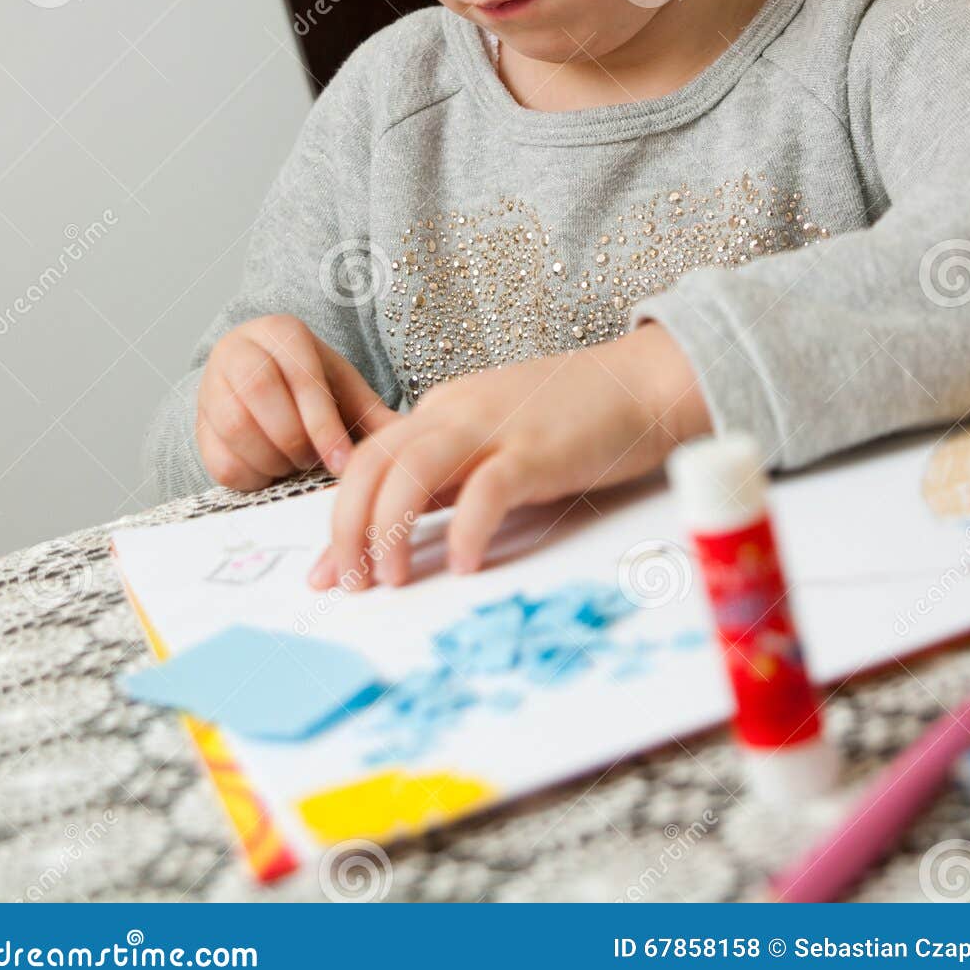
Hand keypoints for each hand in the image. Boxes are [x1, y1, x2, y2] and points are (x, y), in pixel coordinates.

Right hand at [195, 314, 394, 490]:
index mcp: (282, 331)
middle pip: (261, 399)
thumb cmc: (309, 386)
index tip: (342, 462)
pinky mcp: (197, 424)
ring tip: (292, 462)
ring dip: (272, 459)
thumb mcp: (343, 389)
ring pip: (235, 429)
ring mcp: (210, 385)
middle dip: (294, 441)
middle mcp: (238, 349)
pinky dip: (251, 475)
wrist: (258, 380)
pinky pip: (219, 459)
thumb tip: (410, 447)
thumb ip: (374, 415)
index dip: (324, 426)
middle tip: (312, 459)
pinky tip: (270, 469)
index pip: (302, 379)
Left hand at [307, 320, 709, 591]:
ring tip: (394, 579)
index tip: (327, 573)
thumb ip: (445, 480)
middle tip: (351, 585)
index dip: (339, 519)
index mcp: (440, 413)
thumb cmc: (571, 421)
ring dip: (390, 531)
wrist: (641, 384)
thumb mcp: (491, 443)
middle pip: (373, 465)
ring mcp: (494, 429)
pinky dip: (466, 532)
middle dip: (348, 529)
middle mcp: (455, 414)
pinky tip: (466, 566)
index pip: (368, 462)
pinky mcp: (537, 451)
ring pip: (410, 472)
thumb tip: (395, 532)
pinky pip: (485, 492)